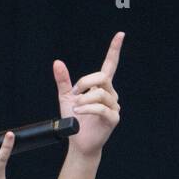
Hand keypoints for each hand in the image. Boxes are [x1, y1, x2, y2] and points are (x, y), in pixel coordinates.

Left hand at [53, 31, 123, 156]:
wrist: (78, 143)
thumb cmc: (75, 120)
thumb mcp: (66, 97)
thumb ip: (63, 81)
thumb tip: (57, 62)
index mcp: (101, 86)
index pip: (110, 65)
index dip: (115, 50)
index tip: (120, 35)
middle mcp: (110, 94)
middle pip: (102, 77)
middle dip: (85, 82)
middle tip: (74, 93)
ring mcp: (113, 107)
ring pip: (101, 93)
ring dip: (84, 100)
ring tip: (75, 108)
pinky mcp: (113, 118)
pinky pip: (101, 108)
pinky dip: (87, 109)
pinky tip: (79, 112)